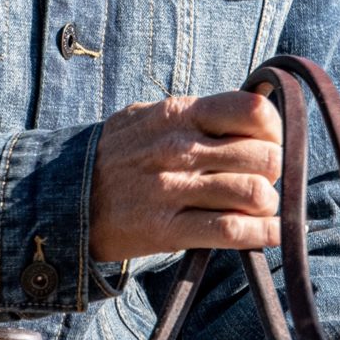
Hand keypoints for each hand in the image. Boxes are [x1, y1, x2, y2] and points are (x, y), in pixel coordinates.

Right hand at [88, 90, 283, 262]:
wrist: (64, 196)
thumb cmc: (116, 155)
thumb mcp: (147, 115)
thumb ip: (195, 111)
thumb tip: (252, 104)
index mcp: (178, 114)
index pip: (252, 111)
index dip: (275, 130)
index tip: (271, 142)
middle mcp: (179, 148)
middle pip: (262, 156)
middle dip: (275, 172)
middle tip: (265, 180)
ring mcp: (173, 189)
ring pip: (253, 194)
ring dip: (267, 205)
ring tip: (260, 208)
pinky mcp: (167, 229)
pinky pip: (231, 231)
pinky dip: (261, 235)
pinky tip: (268, 233)